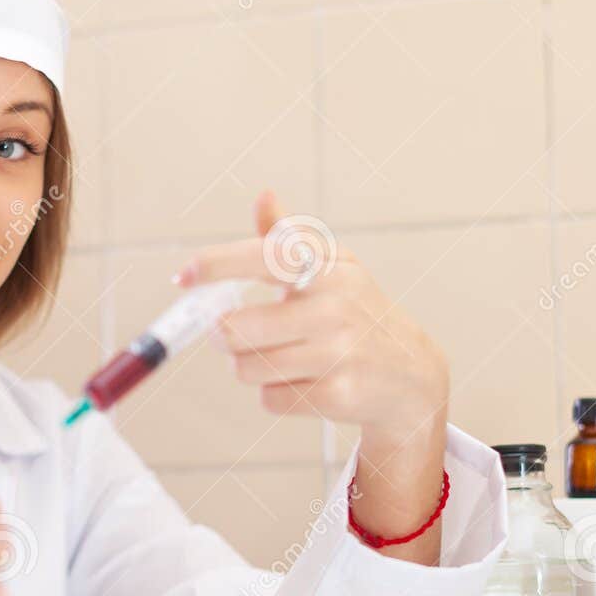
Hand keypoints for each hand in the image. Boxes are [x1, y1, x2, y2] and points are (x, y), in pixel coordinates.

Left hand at [173, 191, 449, 455]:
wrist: (411, 375)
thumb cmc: (357, 314)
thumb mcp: (333, 270)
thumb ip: (291, 238)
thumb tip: (264, 196)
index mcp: (327, 268)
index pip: (264, 256)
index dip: (216, 264)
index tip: (184, 276)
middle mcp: (335, 306)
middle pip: (235, 328)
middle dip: (226, 336)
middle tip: (236, 334)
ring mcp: (339, 352)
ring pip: (247, 368)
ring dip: (251, 368)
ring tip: (281, 358)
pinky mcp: (338, 395)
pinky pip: (270, 399)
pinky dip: (276, 395)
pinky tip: (304, 383)